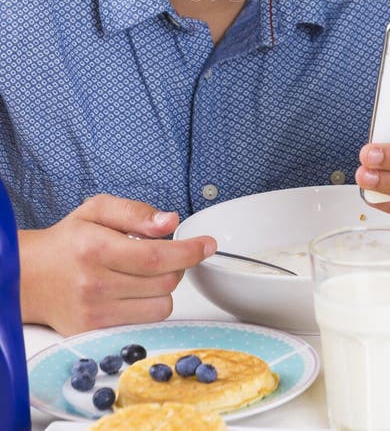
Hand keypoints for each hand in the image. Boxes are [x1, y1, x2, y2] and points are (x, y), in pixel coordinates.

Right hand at [19, 194, 215, 334]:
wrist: (30, 276)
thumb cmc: (68, 240)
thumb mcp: (98, 209)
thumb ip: (136, 211)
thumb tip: (170, 221)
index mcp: (96, 248)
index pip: (156, 256)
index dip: (189, 251)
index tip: (208, 244)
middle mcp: (95, 284)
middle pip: (165, 282)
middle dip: (176, 264)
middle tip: (164, 253)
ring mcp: (95, 313)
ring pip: (160, 306)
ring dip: (164, 287)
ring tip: (146, 273)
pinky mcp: (95, 333)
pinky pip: (145, 323)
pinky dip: (149, 306)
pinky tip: (135, 291)